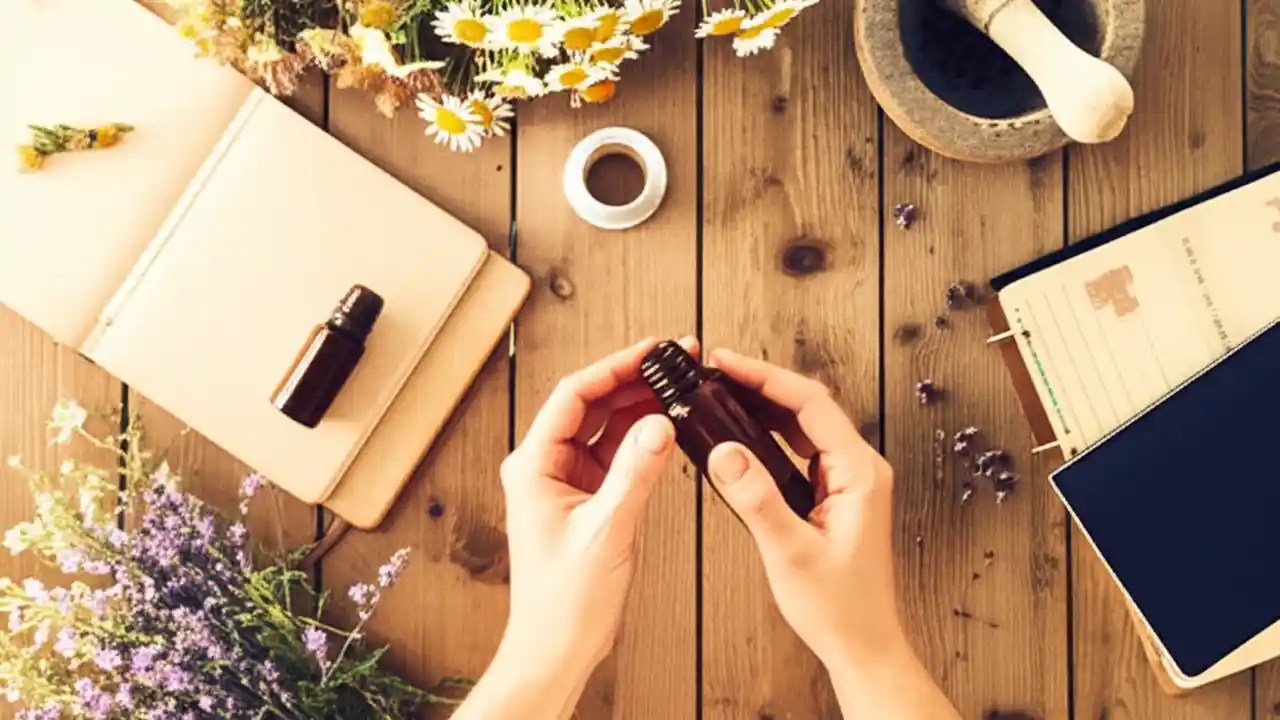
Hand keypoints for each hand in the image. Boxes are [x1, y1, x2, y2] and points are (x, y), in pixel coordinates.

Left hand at [456, 338, 685, 719]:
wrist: (557, 647)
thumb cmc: (564, 600)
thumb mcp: (606, 529)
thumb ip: (634, 473)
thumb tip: (659, 424)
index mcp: (533, 466)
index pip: (574, 396)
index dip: (614, 367)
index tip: (650, 350)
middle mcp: (545, 467)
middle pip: (591, 405)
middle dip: (632, 380)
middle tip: (674, 360)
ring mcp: (565, 482)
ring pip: (605, 427)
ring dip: (639, 406)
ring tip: (676, 384)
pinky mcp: (585, 499)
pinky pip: (614, 455)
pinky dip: (640, 440)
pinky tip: (666, 426)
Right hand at [704, 349, 958, 718]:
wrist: (863, 646)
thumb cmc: (840, 608)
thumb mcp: (790, 552)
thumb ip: (756, 499)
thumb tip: (723, 452)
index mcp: (859, 473)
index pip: (811, 404)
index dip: (766, 378)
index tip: (728, 363)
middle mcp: (858, 469)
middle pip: (808, 407)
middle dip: (761, 384)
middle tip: (717, 371)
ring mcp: (848, 481)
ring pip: (804, 427)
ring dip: (765, 407)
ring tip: (723, 393)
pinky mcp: (835, 496)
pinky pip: (801, 451)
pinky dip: (771, 436)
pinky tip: (743, 434)